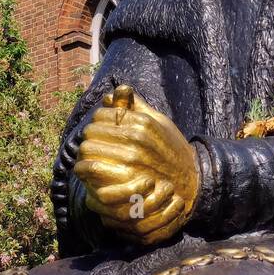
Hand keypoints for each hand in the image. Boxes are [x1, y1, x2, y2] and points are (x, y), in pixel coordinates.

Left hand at [73, 85, 199, 245]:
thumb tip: (112, 94)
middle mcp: (135, 138)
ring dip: (84, 154)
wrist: (189, 180)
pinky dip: (84, 170)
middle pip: (91, 131)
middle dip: (88, 137)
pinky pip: (91, 169)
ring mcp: (130, 159)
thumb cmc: (172, 148)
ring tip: (88, 158)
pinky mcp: (125, 179)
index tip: (100, 130)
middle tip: (92, 145)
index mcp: (142, 121)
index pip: (101, 115)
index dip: (97, 122)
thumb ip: (135, 106)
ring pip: (87, 149)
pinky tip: (88, 173)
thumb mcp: (159, 122)